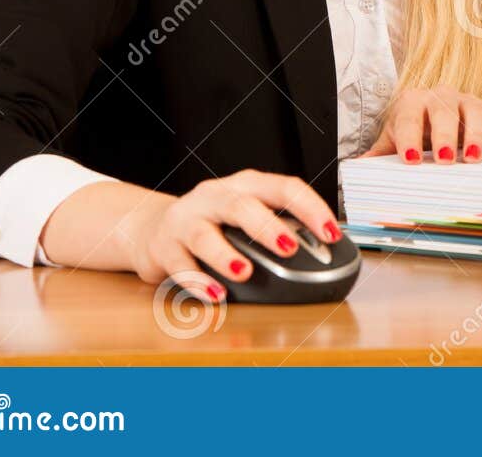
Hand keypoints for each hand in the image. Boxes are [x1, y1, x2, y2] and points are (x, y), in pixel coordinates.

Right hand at [124, 169, 339, 297]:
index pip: (284, 187)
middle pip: (242, 205)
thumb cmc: (214, 223)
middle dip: (267, 227)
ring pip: (203, 233)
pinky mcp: (163, 247)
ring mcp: (186, 219)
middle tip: (289, 249)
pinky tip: (214, 295)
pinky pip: (178, 265)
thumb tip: (327, 254)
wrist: (152, 228)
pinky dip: (196, 282)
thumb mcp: (247, 215)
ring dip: (224, 254)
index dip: (309, 208)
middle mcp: (215, 196)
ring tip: (243, 273)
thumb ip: (280, 227)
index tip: (330, 233)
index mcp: (247, 185)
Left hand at [362, 86, 481, 163]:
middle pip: (444, 109)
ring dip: (476, 134)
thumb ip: (378, 155)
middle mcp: (441, 96)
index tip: (410, 159)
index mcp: (412, 102)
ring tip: (473, 158)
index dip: (410, 137)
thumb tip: (359, 168)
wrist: (432, 115)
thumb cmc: (413, 130)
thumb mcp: (392, 140)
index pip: (409, 117)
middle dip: (445, 134)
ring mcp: (467, 101)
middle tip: (444, 159)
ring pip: (476, 110)